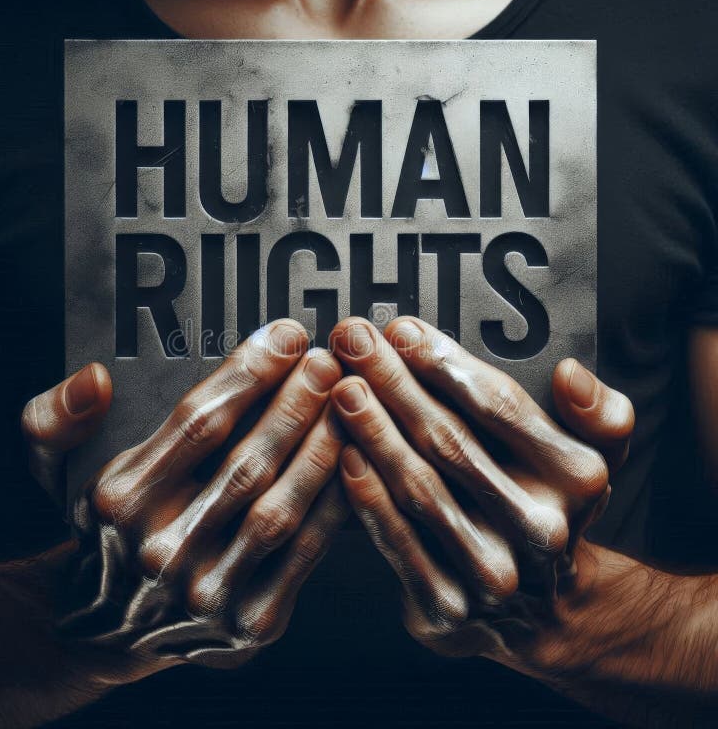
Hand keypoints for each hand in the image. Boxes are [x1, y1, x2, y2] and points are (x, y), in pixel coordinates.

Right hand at [22, 319, 347, 670]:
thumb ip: (56, 419)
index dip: (250, 373)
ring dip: (323, 446)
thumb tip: (95, 379)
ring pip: (282, 505)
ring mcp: (210, 591)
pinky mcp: (252, 620)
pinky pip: (306, 552)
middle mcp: (163, 550)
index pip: (199, 422)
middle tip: (329, 361)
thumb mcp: (51, 471)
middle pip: (249, 461)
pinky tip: (353, 459)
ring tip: (349, 401)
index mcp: (121, 500)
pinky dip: (335, 502)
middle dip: (297, 402)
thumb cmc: (101, 531)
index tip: (285, 336)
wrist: (112, 627)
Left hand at [328, 316, 633, 659]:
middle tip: (353, 341)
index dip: (443, 363)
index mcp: (574, 480)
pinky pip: (396, 542)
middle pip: (450, 441)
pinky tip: (343, 452)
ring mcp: (490, 574)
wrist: (541, 609)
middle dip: (394, 383)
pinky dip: (366, 495)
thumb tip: (571, 375)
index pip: (499, 405)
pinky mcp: (445, 607)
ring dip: (373, 431)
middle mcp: (537, 530)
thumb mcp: (596, 459)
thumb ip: (598, 412)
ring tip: (341, 386)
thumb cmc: (549, 509)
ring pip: (418, 488)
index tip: (400, 330)